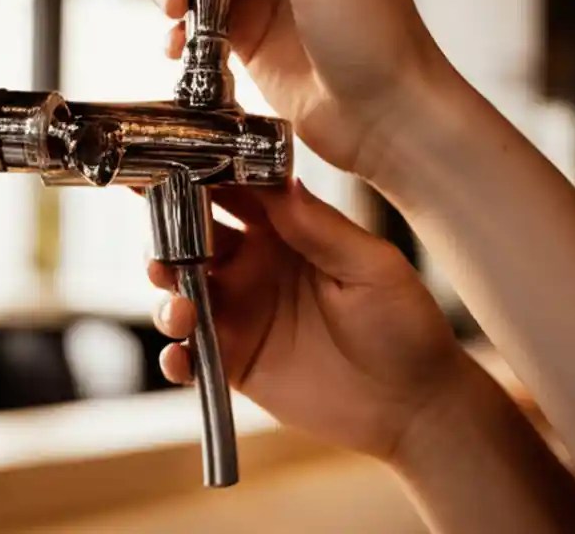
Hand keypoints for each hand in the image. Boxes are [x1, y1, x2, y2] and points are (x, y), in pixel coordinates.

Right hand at [149, 181, 465, 459]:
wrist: (413, 405)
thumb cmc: (405, 326)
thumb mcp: (371, 266)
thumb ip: (320, 227)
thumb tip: (279, 181)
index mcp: (286, 232)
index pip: (232, 193)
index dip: (199, 178)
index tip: (172, 169)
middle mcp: (256, 266)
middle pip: (190, 240)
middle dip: (164, 238)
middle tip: (161, 249)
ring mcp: (242, 314)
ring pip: (180, 294)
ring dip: (166, 297)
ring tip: (180, 312)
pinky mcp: (235, 361)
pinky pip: (190, 354)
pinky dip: (175, 356)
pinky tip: (183, 359)